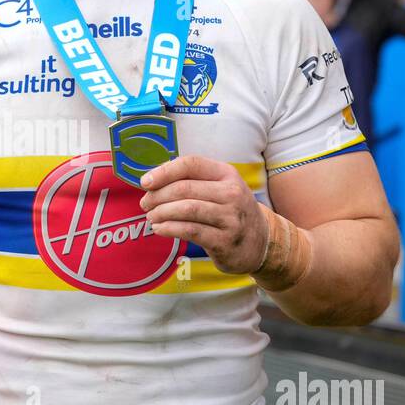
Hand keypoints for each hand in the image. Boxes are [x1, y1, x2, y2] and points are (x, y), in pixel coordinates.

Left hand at [139, 155, 267, 274]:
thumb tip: (153, 177)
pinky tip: (159, 229)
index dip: (164, 171)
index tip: (145, 182)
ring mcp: (230, 218)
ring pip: (185, 209)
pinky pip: (190, 231)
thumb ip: (191, 179)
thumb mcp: (219, 187)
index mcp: (227, 174)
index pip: (191, 164)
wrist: (260, 241)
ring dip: (161, 213)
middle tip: (145, 204)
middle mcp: (231, 193)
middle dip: (157, 196)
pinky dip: (169, 229)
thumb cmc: (229, 210)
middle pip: (184, 188)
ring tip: (151, 217)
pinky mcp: (224, 240)